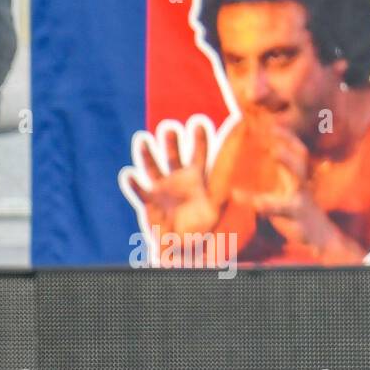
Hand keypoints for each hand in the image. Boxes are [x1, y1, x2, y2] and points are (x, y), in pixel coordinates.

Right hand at [121, 118, 218, 255]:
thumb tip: (240, 189)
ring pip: (153, 168)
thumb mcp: (218, 211)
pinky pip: (140, 192)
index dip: (201, 140)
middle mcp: (179, 180)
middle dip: (172, 142)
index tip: (200, 123)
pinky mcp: (149, 202)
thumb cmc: (204, 228)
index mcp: (198, 180)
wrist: (185, 247)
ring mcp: (163, 189)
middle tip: (171, 128)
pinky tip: (129, 175)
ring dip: (147, 155)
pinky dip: (134, 185)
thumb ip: (225, 196)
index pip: (200, 155)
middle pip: (174, 156)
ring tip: (143, 140)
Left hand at [230, 125, 364, 261]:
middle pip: (301, 155)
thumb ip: (282, 170)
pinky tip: (238, 194)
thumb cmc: (300, 212)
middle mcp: (302, 184)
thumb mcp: (291, 188)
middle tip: (272, 124)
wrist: (321, 238)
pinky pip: (277, 206)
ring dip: (287, 161)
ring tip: (273, 150)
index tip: (268, 117)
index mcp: (298, 176)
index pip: (295, 149)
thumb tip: (269, 149)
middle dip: (289, 139)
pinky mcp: (296, 215)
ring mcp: (301, 199)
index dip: (285, 133)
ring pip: (298, 177)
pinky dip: (258, 201)